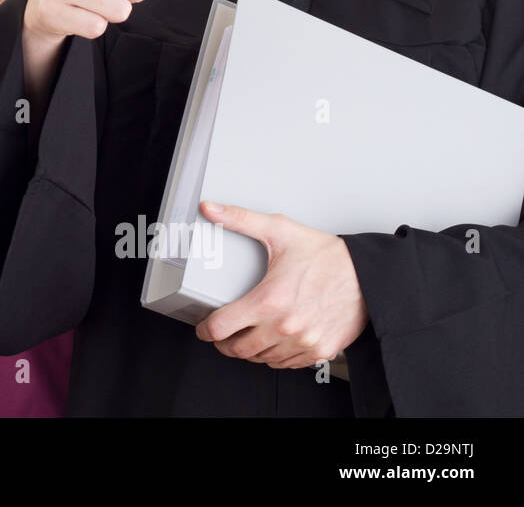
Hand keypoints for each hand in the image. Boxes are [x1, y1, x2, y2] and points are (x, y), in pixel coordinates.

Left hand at [195, 201, 369, 368]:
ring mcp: (304, 342)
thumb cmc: (327, 255)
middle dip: (224, 344)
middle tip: (221, 336)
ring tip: (245, 338)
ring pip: (262, 360)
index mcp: (270, 300)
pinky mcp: (321, 351)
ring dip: (250, 352)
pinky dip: (275, 357)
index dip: (206, 330)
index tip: (204, 329)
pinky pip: (288, 364)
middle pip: (239, 350)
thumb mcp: (280, 230)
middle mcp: (285, 326)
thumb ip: (241, 219)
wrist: (369, 275)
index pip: (222, 328)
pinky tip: (272, 343)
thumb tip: (211, 209)